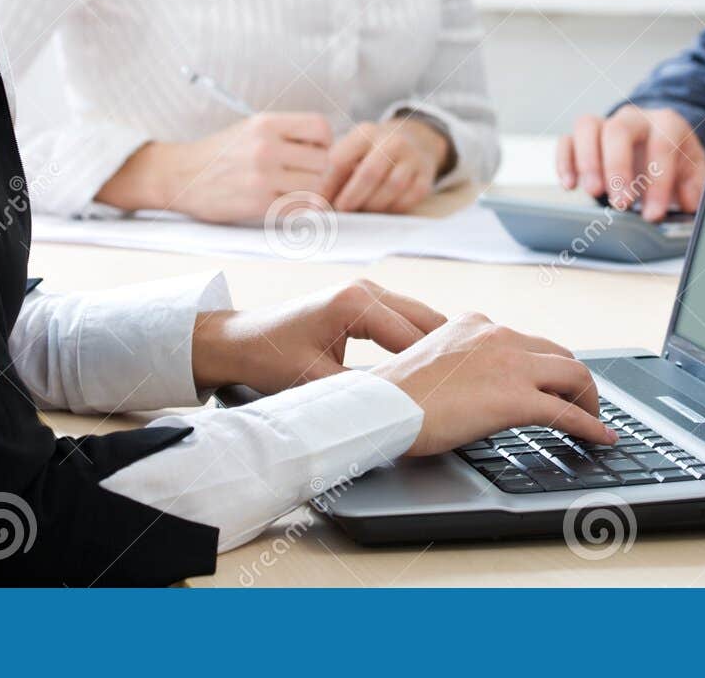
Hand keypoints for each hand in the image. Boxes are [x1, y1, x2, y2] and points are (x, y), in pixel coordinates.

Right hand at [94, 112, 331, 221]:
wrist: (181, 176)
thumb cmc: (220, 154)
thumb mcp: (251, 129)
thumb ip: (286, 134)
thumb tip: (326, 147)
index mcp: (266, 123)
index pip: (321, 127)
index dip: (324, 142)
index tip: (313, 151)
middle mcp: (266, 147)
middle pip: (323, 160)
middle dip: (317, 170)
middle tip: (301, 175)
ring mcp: (262, 175)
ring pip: (315, 186)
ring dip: (309, 191)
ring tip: (290, 189)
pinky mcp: (258, 202)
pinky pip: (299, 207)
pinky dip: (297, 208)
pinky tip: (281, 202)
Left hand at [191, 279, 446, 394]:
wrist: (238, 339)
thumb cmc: (268, 356)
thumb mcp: (313, 382)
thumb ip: (358, 395)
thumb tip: (394, 414)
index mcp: (355, 302)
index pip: (413, 338)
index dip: (436, 369)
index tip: (456, 396)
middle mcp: (366, 289)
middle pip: (427, 321)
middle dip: (446, 354)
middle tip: (467, 389)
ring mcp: (367, 291)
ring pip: (420, 318)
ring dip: (436, 347)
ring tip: (455, 381)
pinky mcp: (364, 301)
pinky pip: (405, 319)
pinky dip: (420, 341)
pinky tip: (430, 369)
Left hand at [318, 117, 449, 212]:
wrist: (415, 143)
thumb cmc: (373, 152)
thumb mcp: (354, 149)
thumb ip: (336, 171)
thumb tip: (316, 202)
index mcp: (366, 132)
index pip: (341, 158)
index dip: (327, 184)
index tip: (319, 202)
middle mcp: (392, 142)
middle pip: (369, 173)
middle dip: (351, 197)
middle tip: (341, 211)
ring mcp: (412, 159)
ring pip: (391, 187)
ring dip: (371, 205)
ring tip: (360, 211)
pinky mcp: (425, 178)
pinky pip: (407, 199)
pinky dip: (391, 209)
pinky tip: (380, 210)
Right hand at [370, 313, 616, 454]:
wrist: (380, 407)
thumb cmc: (392, 395)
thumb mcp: (430, 361)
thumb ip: (461, 364)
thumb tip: (478, 388)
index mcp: (474, 323)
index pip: (526, 340)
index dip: (545, 366)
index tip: (553, 383)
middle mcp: (497, 334)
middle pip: (558, 353)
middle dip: (573, 379)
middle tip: (579, 403)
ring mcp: (509, 363)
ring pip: (573, 374)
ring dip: (588, 399)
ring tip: (593, 421)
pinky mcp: (515, 398)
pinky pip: (566, 412)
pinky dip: (589, 425)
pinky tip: (599, 438)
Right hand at [557, 105, 704, 220]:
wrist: (659, 146)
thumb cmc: (676, 161)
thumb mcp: (694, 172)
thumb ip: (696, 186)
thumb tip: (689, 201)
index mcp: (666, 124)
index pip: (661, 146)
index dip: (658, 183)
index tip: (654, 214)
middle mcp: (634, 119)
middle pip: (619, 130)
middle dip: (618, 168)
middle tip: (621, 202)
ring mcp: (606, 124)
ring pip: (587, 126)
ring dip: (587, 161)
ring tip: (593, 191)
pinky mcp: (584, 137)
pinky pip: (566, 140)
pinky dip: (564, 162)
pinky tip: (569, 185)